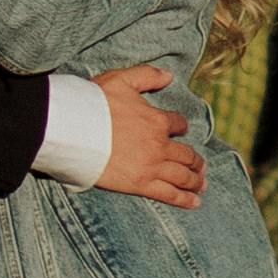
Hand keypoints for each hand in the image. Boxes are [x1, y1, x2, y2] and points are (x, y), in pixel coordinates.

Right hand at [97, 65, 203, 208]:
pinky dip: (184, 199)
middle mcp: (159, 145)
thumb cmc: (95, 103)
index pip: (177, 123)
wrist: (75, 130)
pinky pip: (168, 194)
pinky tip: (195, 202)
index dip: (181, 126)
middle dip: (195, 161)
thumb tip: (169, 75)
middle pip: (185, 154)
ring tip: (202, 185)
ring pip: (181, 176)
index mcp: (156, 120)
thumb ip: (147, 75)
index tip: (182, 130)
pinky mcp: (140, 184)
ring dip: (195, 181)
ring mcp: (151, 166)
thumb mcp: (122, 80)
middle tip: (202, 168)